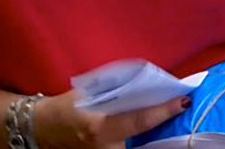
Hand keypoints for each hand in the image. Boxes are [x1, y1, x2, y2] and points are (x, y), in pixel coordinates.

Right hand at [31, 90, 189, 148]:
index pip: (139, 121)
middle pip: (145, 142)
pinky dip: (142, 143)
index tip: (183, 101)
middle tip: (179, 111)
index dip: (163, 111)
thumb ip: (116, 89)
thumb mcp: (89, 93)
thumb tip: (148, 82)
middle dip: (163, 130)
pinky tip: (154, 134)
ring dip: (154, 139)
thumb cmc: (66, 106)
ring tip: (172, 121)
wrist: (40, 129)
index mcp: (99, 128)